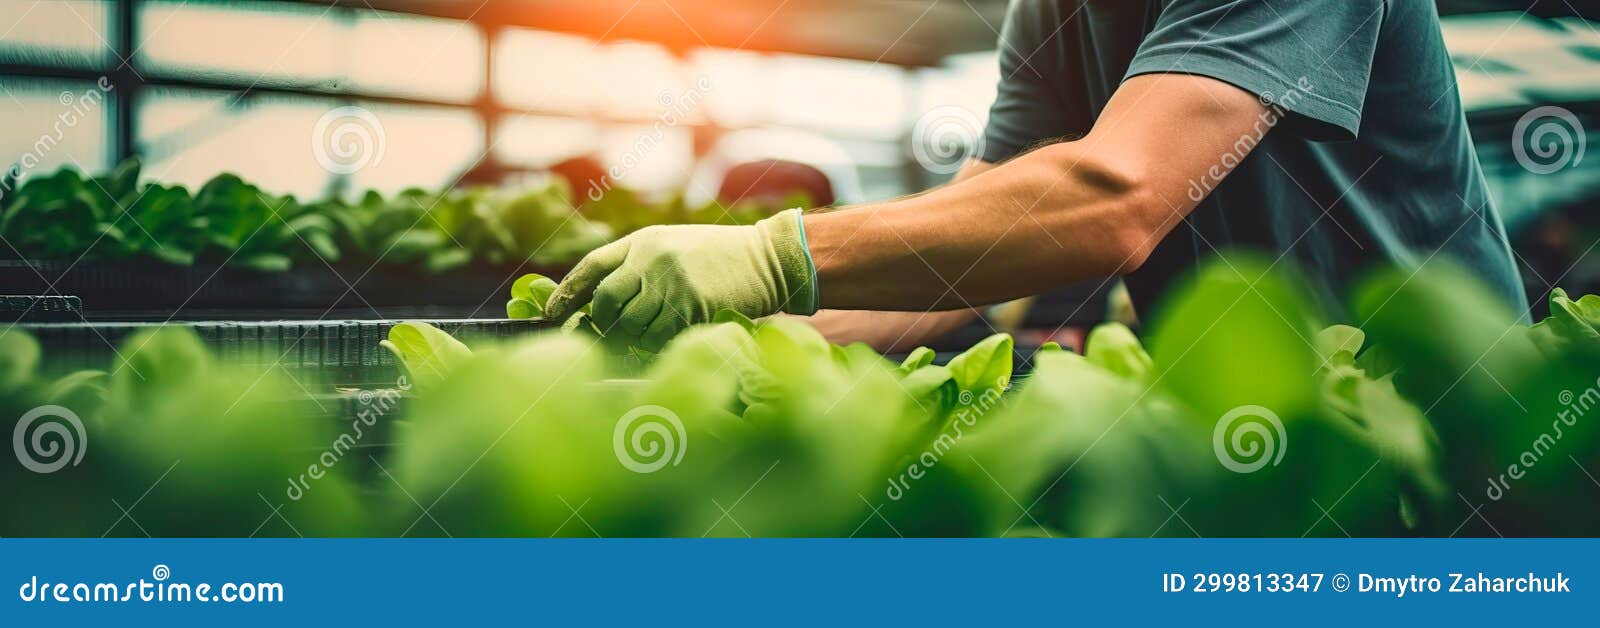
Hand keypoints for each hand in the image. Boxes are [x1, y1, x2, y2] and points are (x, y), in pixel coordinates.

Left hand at [544, 209, 817, 351]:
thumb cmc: (720, 260)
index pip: (592, 267)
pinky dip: (659, 346)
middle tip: (612, 335)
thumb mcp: (674, 247)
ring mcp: (671, 282)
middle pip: (606, 301)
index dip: (567, 293)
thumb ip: (639, 266)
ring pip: (631, 325)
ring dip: (636, 339)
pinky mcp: (691, 305)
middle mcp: (651, 258)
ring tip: (651, 335)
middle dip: (604, 323)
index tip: (550, 314)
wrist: (768, 258)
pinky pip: (660, 337)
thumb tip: (598, 305)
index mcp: (643, 241)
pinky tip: (672, 338)